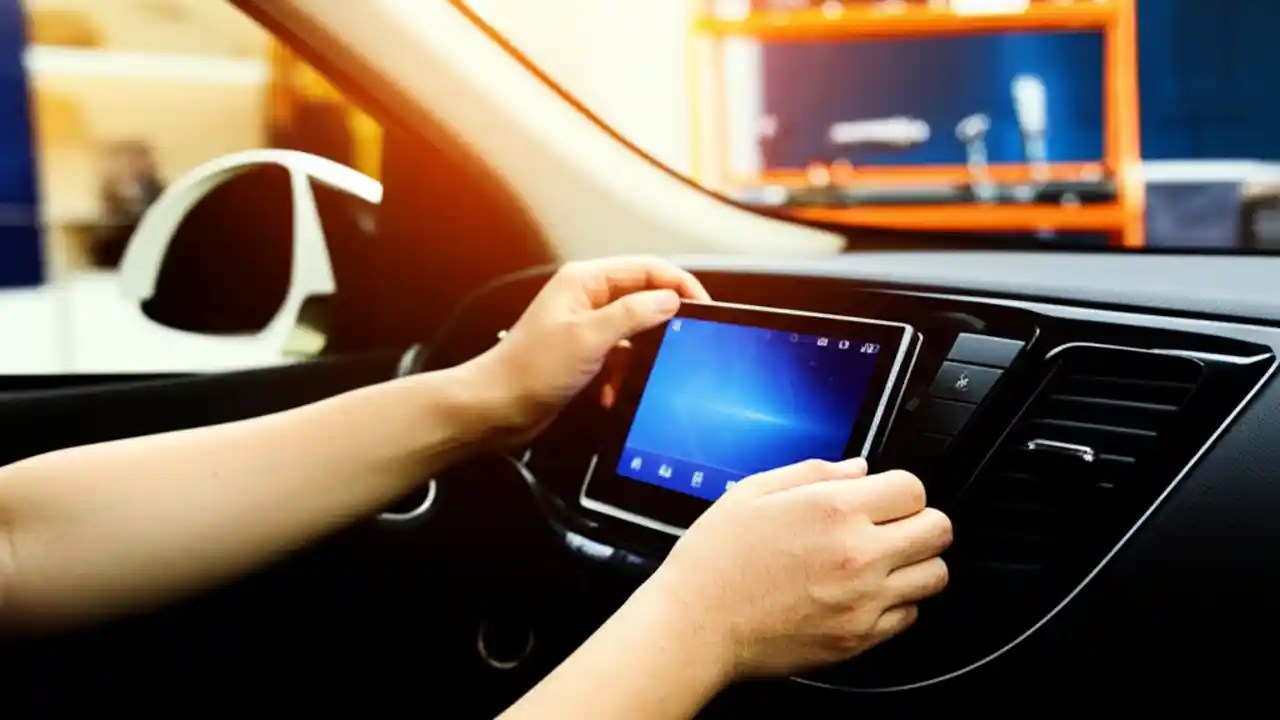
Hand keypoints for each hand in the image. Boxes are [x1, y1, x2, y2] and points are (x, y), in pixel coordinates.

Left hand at [469, 256, 708, 446]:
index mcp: (585, 280)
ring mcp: (585, 326)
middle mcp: (586, 298)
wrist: (496, 408)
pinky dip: (620, 375)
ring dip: (638, 356)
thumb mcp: (589, 338)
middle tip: (681, 342)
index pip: (647, 269)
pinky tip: (609, 391)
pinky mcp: (583, 353)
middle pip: (643, 298)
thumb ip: (633, 314)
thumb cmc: (527, 370)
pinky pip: (619, 357)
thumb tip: (670, 299)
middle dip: (661, 324)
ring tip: (633, 374)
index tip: (703, 306)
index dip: (679, 284)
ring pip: (634, 332)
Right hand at [641, 459, 952, 679]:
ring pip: (934, 575)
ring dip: (915, 563)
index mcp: (833, 510)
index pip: (914, 488)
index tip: (882, 497)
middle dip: (919, 521)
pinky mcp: (858, 638)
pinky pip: (910, 616)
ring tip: (881, 561)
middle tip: (891, 526)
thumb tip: (860, 470)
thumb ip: (814, 472)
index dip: (899, 489)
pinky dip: (896, 603)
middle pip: (939, 530)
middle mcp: (858, 555)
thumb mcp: (753, 492)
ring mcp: (863, 601)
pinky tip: (863, 593)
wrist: (696, 625)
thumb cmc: (715, 561)